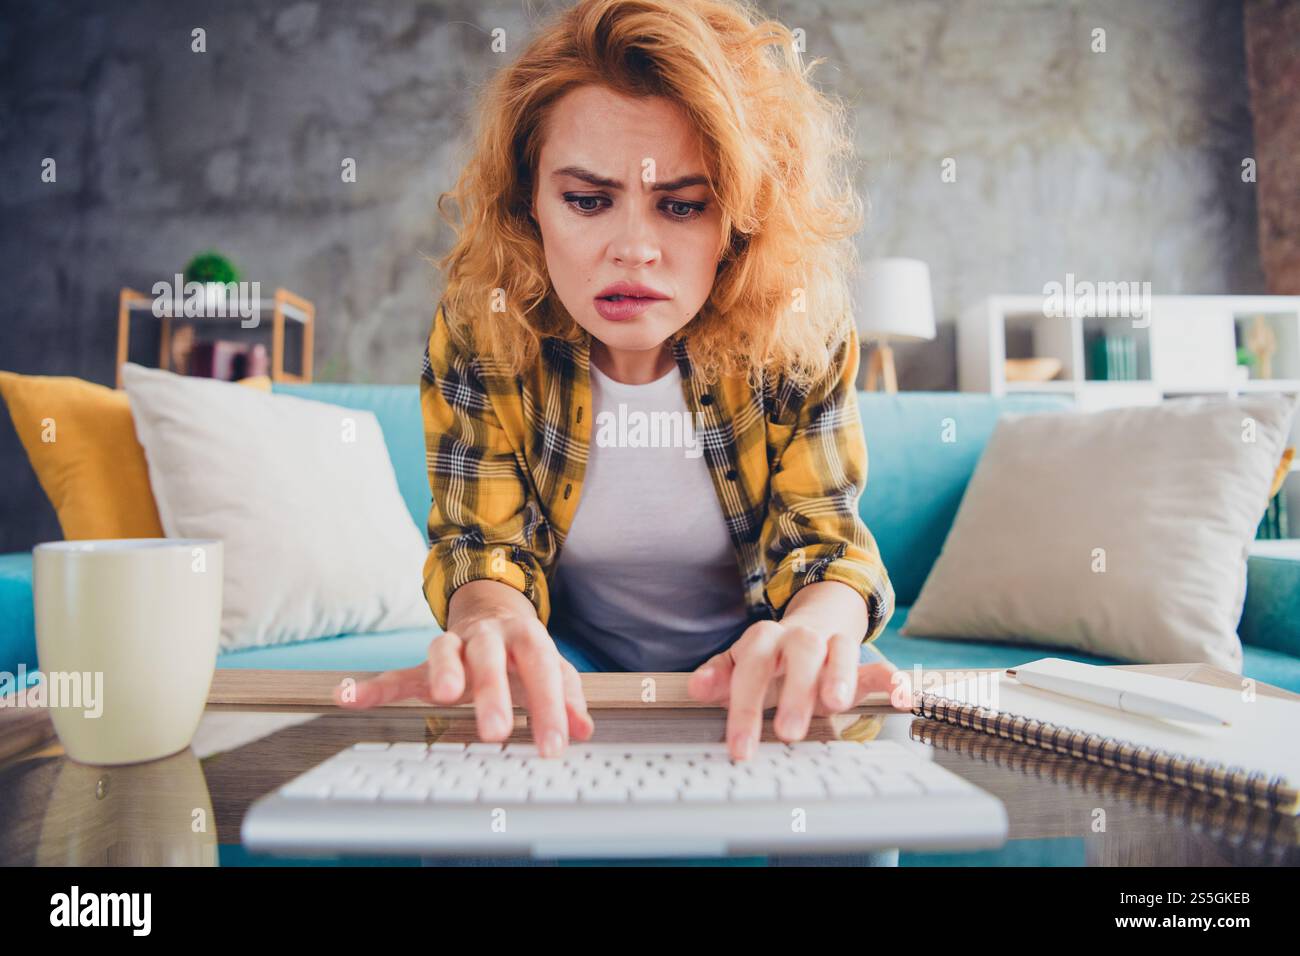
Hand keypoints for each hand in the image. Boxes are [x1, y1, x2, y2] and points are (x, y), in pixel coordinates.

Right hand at [332, 612, 593, 756]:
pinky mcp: (427, 661)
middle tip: (495, 732)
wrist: (493, 607)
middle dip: (492, 693)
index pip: (542, 670)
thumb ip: (568, 697)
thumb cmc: (525, 650)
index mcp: (526, 638)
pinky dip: (374, 685)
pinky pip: (398, 672)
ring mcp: (454, 645)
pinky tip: (350, 698)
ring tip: (440, 696)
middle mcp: (488, 637)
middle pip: (489, 658)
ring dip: (441, 672)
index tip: (555, 746)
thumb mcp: (553, 667)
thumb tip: (583, 730)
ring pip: (444, 651)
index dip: (550, 709)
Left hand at [687, 619, 907, 759]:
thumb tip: (695, 687)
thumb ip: (721, 675)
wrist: (814, 621)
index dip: (744, 707)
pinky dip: (893, 680)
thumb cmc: (772, 656)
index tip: (740, 748)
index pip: (751, 667)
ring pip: (841, 650)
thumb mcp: (743, 662)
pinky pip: (880, 666)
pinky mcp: (861, 663)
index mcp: (765, 640)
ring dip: (839, 675)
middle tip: (789, 731)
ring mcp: (834, 647)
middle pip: (800, 652)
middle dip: (795, 690)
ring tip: (836, 703)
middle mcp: (801, 638)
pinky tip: (901, 699)